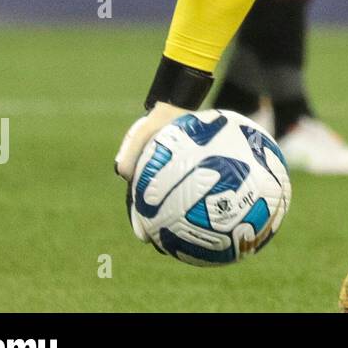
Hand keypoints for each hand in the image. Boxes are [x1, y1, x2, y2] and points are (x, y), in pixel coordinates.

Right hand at [114, 57, 212, 239]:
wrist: (183, 101)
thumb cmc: (163, 117)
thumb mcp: (145, 130)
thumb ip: (131, 149)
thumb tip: (120, 173)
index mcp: (147, 174)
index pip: (139, 203)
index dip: (139, 222)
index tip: (143, 238)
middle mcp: (164, 177)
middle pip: (161, 209)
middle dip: (163, 228)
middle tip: (169, 246)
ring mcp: (180, 174)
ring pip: (185, 202)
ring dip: (188, 220)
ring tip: (198, 238)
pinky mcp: (199, 169)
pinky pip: (207, 187)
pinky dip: (213, 198)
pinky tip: (227, 209)